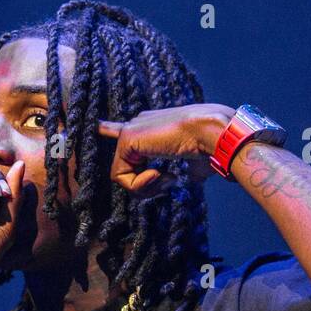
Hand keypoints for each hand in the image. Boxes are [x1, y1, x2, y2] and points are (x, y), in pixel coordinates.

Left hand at [97, 104, 234, 196]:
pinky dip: (141, 183)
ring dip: (147, 186)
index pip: (122, 129)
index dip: (108, 129)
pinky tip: (158, 171)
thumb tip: (191, 178)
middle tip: (170, 178)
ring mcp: (131, 130)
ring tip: (168, 175)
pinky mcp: (126, 138)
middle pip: (125, 165)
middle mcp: (139, 125)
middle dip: (146, 184)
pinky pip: (121, 177)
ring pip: (122, 176)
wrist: (211, 132)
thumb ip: (186, 169)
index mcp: (153, 126)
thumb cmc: (209, 146)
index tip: (99, 126)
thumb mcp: (195, 161)